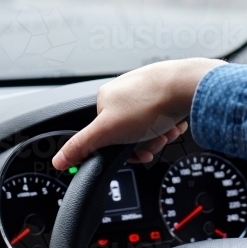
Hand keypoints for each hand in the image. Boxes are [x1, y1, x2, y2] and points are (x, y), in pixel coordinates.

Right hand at [52, 58, 225, 169]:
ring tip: (167, 131)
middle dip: (144, 142)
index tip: (136, 154)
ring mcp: (145, 89)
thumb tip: (58, 160)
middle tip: (154, 142)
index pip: (105, 134)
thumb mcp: (108, 131)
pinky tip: (175, 125)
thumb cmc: (150, 103)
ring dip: (159, 135)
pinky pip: (164, 115)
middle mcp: (124, 90)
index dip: (121, 149)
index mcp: (105, 97)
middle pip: (129, 132)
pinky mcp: (165, 90)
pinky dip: (170, 124)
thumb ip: (82, 145)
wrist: (188, 87)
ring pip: (149, 125)